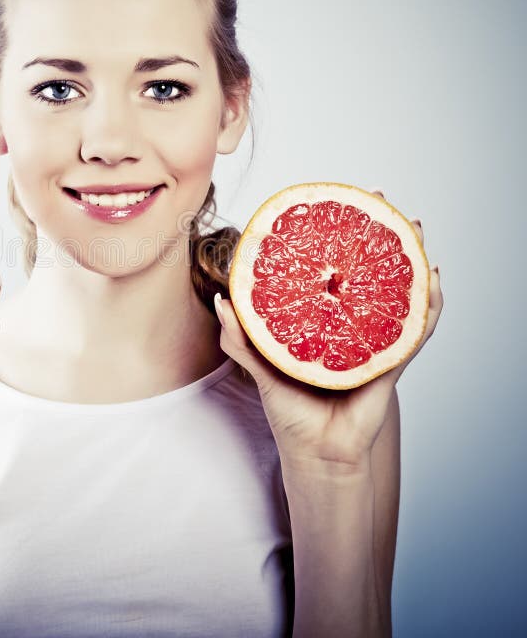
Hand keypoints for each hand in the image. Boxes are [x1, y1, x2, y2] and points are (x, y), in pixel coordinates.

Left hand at [217, 191, 442, 470]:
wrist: (316, 454)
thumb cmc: (290, 411)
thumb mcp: (259, 369)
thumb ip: (240, 338)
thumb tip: (222, 298)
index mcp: (321, 320)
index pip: (330, 269)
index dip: (334, 237)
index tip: (332, 202)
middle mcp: (350, 323)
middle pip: (367, 270)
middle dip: (376, 232)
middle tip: (378, 198)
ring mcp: (373, 339)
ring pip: (397, 290)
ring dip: (409, 257)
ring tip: (412, 227)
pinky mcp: (390, 362)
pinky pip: (414, 330)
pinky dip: (427, 306)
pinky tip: (431, 282)